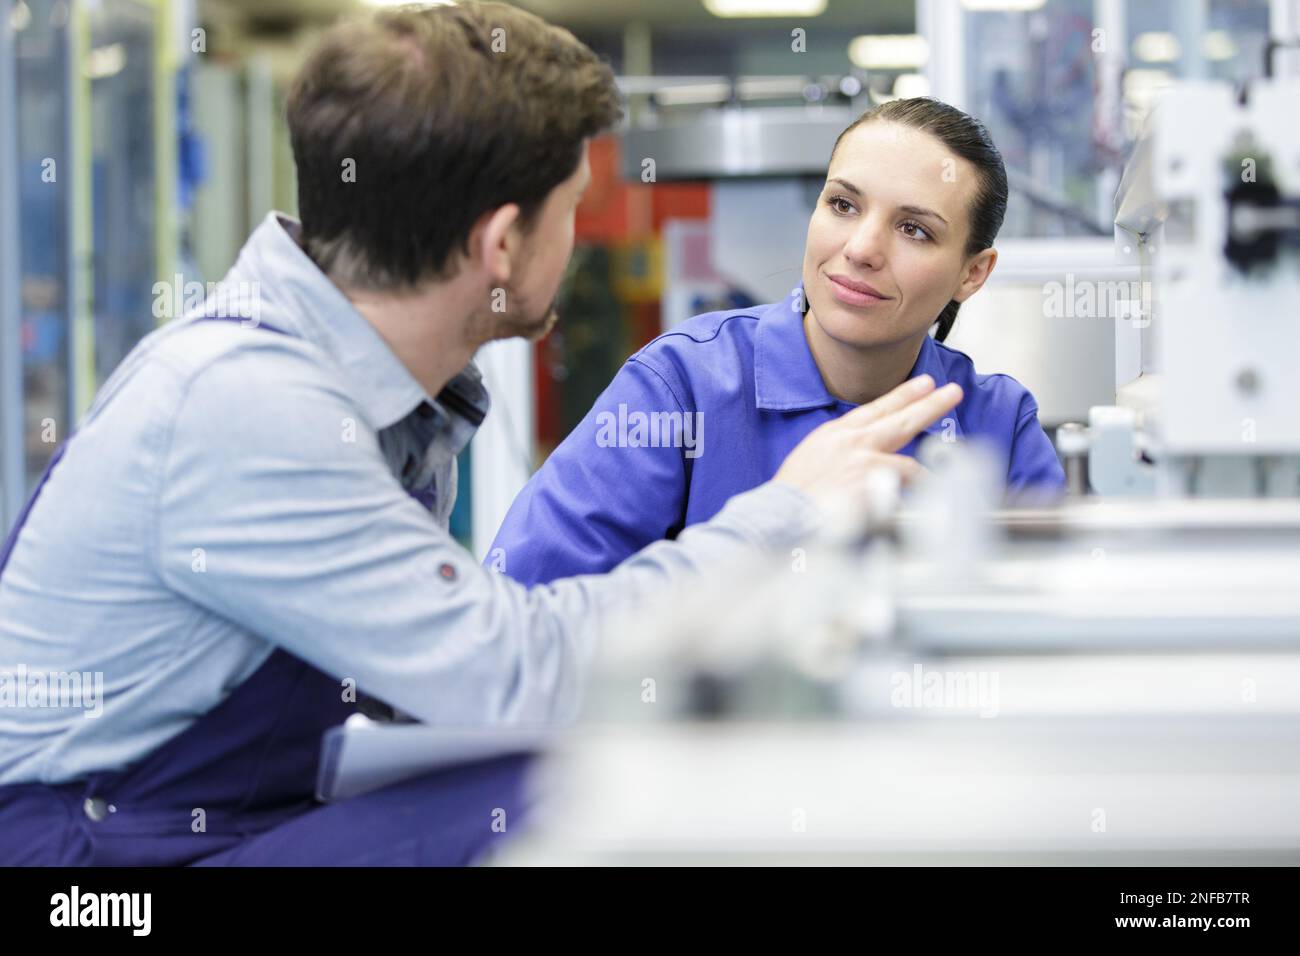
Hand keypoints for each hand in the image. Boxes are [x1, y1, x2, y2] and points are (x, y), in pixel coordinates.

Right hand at [772, 375, 962, 506]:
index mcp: (835, 434)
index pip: (877, 408)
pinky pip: (905, 492)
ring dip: (925, 474)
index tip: (923, 385)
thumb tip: (858, 457)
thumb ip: (838, 452)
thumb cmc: (790, 497)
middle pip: (901, 419)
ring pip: (910, 464)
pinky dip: (913, 498)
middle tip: (952, 392)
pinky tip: (922, 503)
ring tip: (944, 478)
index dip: (903, 396)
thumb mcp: (810, 459)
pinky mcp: (874, 485)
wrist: (780, 515)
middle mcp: (853, 443)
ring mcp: (864, 462)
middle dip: (931, 404)